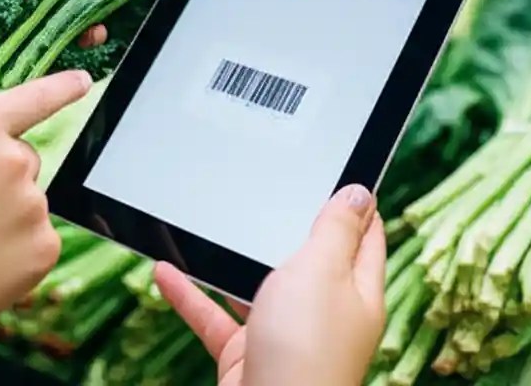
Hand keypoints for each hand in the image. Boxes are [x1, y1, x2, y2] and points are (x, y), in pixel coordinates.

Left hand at [0, 0, 106, 140]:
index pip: (23, 10)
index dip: (54, 4)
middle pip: (35, 42)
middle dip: (69, 35)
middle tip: (98, 31)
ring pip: (28, 76)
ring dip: (59, 66)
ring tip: (87, 59)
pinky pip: (7, 109)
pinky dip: (33, 100)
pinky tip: (58, 93)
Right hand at [0, 50, 92, 342]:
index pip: (34, 98)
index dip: (61, 86)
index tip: (83, 79)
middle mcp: (15, 162)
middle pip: (22, 155)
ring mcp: (35, 206)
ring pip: (29, 196)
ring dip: (6, 208)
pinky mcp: (46, 246)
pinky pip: (37, 234)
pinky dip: (16, 243)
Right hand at [155, 185, 385, 385]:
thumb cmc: (305, 350)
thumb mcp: (324, 270)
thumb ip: (336, 230)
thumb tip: (359, 194)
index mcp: (356, 291)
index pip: (364, 238)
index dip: (355, 206)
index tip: (342, 176)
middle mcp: (324, 314)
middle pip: (309, 262)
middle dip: (286, 229)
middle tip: (268, 192)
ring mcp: (284, 336)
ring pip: (255, 287)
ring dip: (229, 260)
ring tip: (209, 227)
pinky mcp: (248, 355)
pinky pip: (216, 317)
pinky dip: (190, 295)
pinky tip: (165, 272)